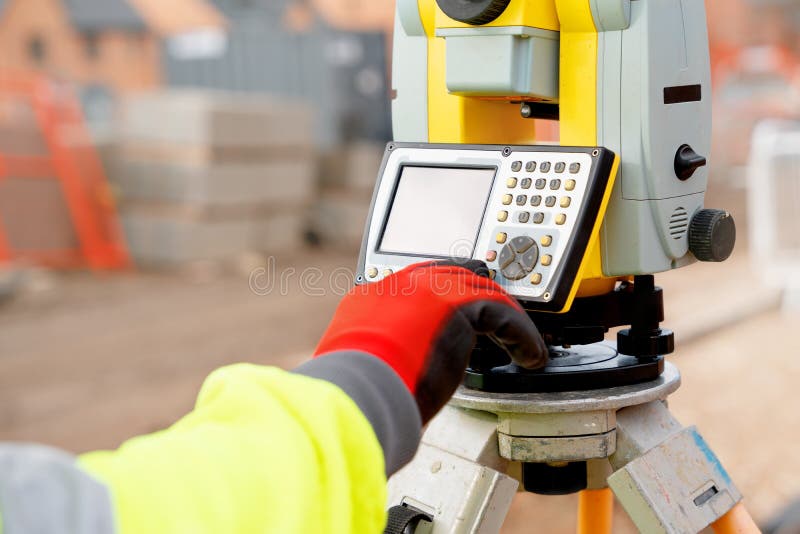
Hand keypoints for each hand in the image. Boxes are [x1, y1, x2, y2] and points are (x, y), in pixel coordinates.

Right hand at [314, 260, 547, 422]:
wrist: (357, 390)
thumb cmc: (356, 393)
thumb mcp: (365, 365)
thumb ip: (387, 355)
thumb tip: (406, 372)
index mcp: (373, 297)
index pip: (417, 283)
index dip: (445, 297)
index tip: (461, 315)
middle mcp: (401, 285)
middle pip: (454, 274)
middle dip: (479, 297)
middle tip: (499, 321)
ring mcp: (429, 289)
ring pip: (482, 289)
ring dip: (505, 317)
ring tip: (521, 343)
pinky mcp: (458, 305)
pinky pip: (503, 313)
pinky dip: (521, 335)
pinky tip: (529, 355)